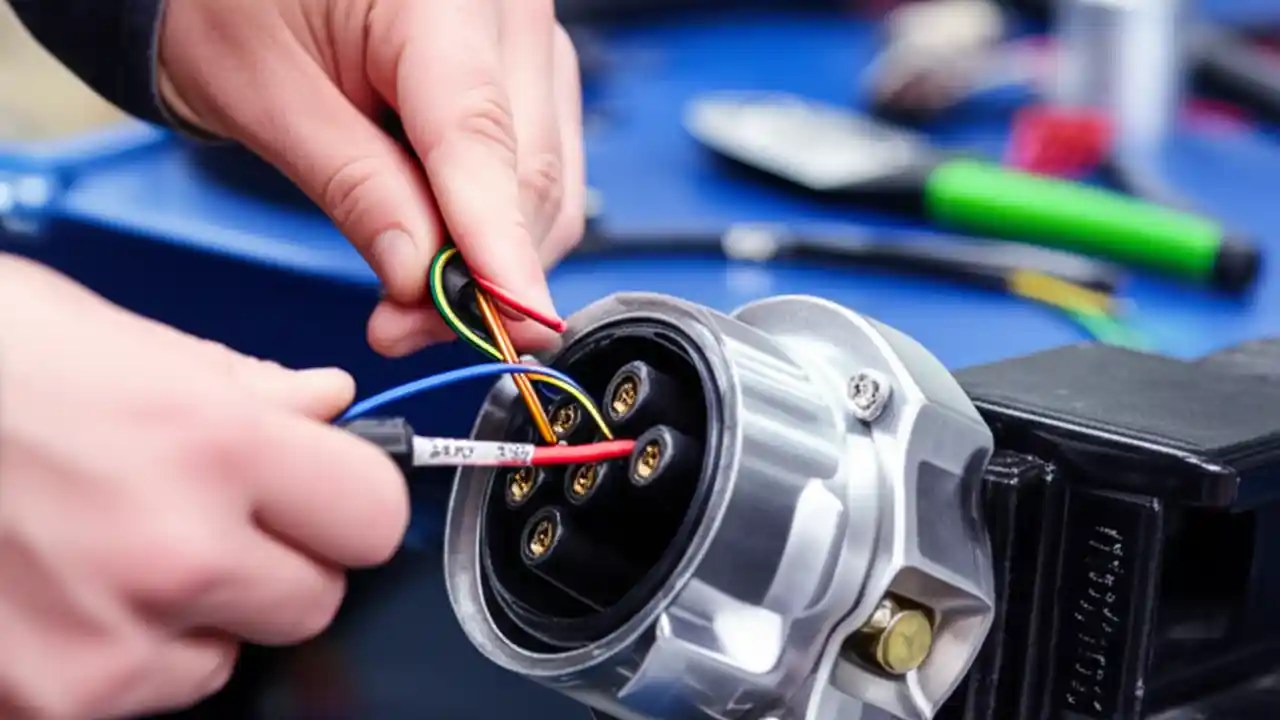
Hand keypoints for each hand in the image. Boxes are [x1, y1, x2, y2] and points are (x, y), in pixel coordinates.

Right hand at [0, 256, 407, 718]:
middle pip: (316, 600)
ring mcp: (106, 641)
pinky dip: (126, 653)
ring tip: (116, 548)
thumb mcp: (132, 342)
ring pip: (230, 658)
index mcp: (213, 444)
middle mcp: (171, 552)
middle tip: (215, 517)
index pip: (375, 516)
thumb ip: (254, 389)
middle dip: (283, 562)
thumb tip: (332, 408)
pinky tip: (67, 590)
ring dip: (200, 616)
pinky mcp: (50, 700)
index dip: (352, 501)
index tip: (327, 493)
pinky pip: (144, 694)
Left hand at [156, 0, 584, 356]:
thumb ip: (353, 186)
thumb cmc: (229, 3)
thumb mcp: (265, 96)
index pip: (482, 136)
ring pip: (545, 185)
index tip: (510, 325)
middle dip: (478, 274)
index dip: (498, 244)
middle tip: (400, 330)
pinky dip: (492, 230)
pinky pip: (534, 171)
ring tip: (406, 304)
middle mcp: (507, 8)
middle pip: (528, 173)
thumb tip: (420, 278)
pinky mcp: (526, 74)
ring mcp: (526, 42)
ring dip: (488, 263)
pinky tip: (436, 258)